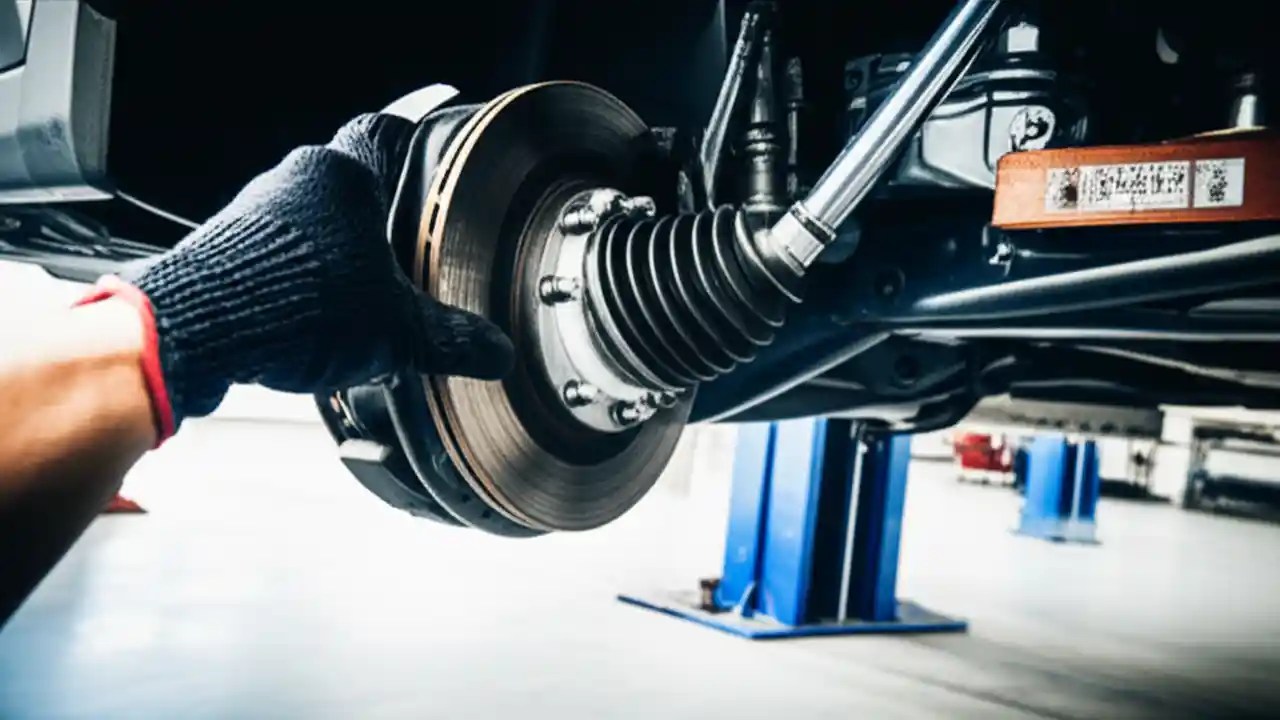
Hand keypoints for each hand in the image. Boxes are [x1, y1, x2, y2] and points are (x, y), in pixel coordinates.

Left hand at [106, 113, 514, 438]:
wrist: (195, 331)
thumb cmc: (291, 306)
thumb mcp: (396, 332)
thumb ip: (450, 341)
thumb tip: (494, 351)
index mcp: (344, 177)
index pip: (385, 133)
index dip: (411, 139)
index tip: (426, 146)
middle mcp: (295, 181)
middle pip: (349, 182)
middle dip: (378, 218)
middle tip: (404, 249)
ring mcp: (254, 213)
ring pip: (309, 219)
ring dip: (334, 251)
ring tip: (360, 298)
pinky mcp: (224, 249)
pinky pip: (274, 251)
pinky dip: (299, 276)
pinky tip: (313, 319)